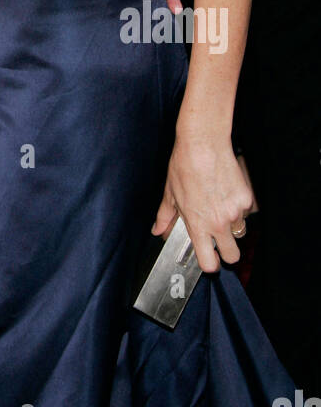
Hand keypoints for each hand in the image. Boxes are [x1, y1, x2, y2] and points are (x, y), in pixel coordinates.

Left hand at [153, 134, 254, 271]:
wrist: (204, 143)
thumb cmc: (185, 165)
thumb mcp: (170, 193)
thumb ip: (165, 217)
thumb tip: (158, 230)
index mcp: (198, 225)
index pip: (209, 262)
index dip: (210, 263)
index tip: (209, 258)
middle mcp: (219, 222)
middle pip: (233, 256)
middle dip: (227, 251)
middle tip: (218, 238)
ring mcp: (235, 212)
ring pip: (239, 230)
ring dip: (231, 225)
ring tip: (218, 205)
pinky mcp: (246, 199)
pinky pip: (244, 211)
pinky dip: (237, 206)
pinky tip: (225, 191)